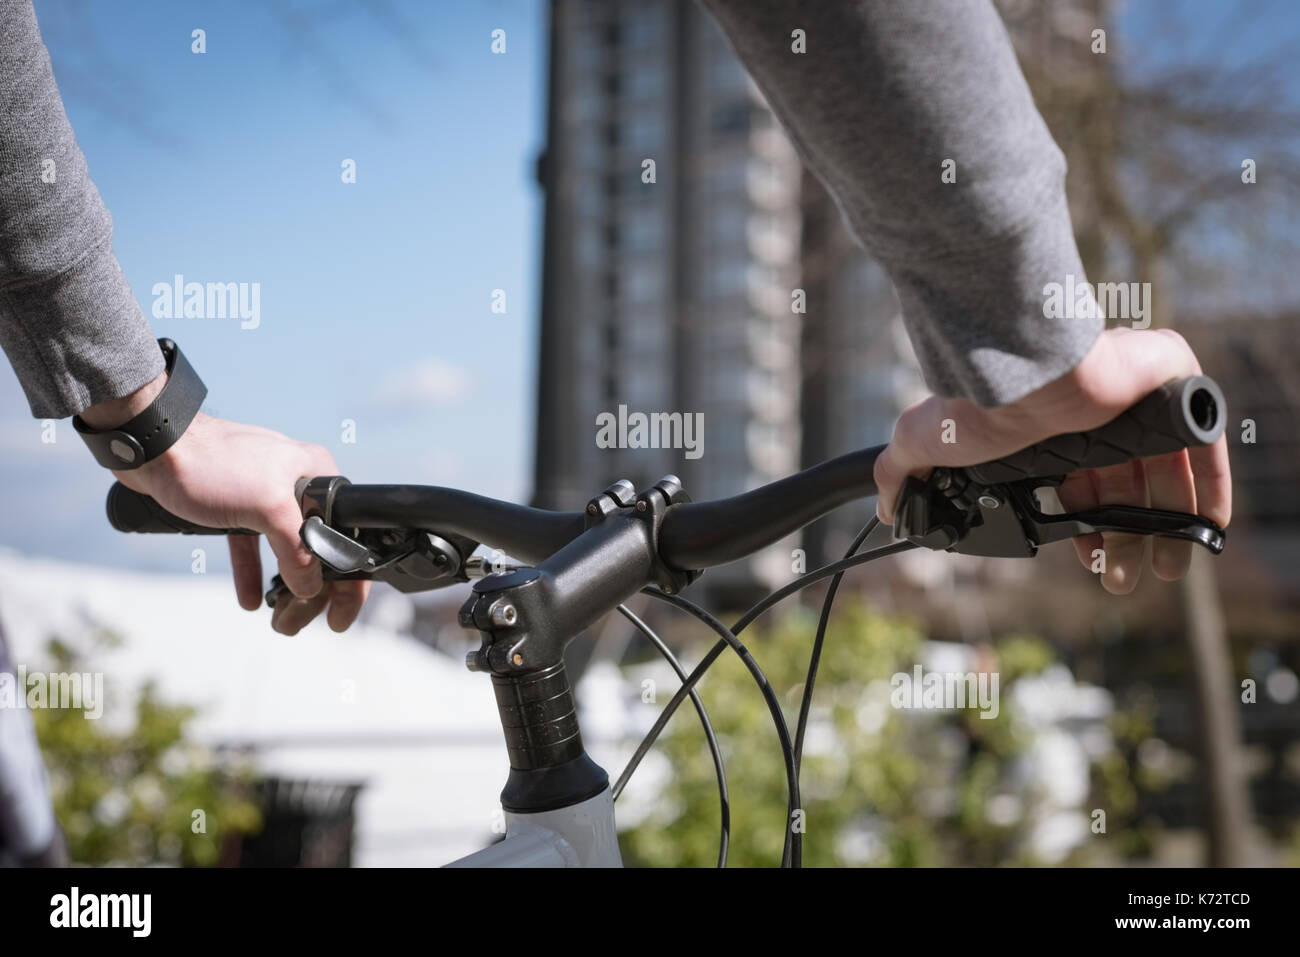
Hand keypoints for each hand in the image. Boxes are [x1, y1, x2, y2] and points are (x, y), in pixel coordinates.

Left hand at [81, 385, 368, 632]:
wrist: (153, 445)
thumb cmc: (212, 463)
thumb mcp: (267, 508)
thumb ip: (297, 550)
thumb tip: (310, 589)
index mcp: (317, 475)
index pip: (348, 535)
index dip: (350, 581)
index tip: (340, 616)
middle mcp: (298, 483)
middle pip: (319, 549)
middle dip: (311, 592)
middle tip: (297, 623)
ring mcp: (267, 494)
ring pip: (285, 550)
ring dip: (284, 587)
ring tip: (279, 619)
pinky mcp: (237, 505)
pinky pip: (254, 545)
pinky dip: (253, 571)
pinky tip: (251, 599)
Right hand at [873, 328, 1232, 593]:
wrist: (1015, 374)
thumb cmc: (973, 404)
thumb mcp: (922, 441)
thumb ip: (900, 472)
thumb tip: (884, 508)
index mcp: (1051, 426)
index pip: (1080, 483)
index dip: (1088, 525)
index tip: (1092, 560)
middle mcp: (1098, 411)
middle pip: (1127, 483)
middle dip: (1130, 537)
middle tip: (1127, 578)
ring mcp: (1137, 394)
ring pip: (1168, 470)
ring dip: (1171, 524)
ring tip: (1166, 568)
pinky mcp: (1171, 380)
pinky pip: (1205, 443)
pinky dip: (1208, 487)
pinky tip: (1205, 527)